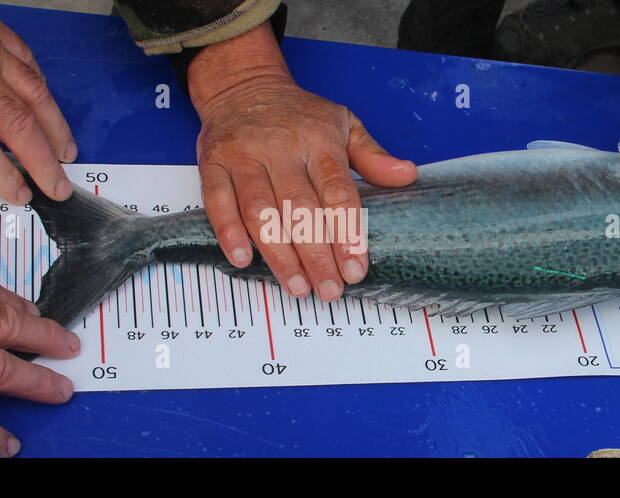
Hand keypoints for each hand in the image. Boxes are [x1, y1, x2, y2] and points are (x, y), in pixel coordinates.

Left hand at [0, 0, 75, 203]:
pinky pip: (25, 58)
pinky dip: (39, 83)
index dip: (2, 174)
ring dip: (54, 127)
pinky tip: (46, 98)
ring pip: (33, 92)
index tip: (20, 194)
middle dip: (43, 162)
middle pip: (18, 125)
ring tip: (68, 151)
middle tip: (61, 187)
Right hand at [189, 24, 417, 301]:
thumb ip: (372, 156)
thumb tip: (407, 175)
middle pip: (300, 209)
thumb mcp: (344, 123)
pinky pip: (218, 202)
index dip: (347, 233)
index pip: (337, 193)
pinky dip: (229, 232)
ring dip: (279, 254)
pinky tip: (243, 259)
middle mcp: (280, 149)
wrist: (243, 85)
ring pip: (261, 212)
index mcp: (318, 141)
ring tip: (297, 286)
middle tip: (330, 289)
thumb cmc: (298, 114)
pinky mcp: (213, 164)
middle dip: (317, 255)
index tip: (356, 267)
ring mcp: (244, 157)